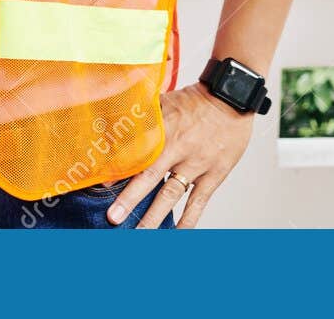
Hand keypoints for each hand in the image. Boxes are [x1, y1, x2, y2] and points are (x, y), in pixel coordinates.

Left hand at [108, 82, 254, 228]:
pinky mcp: (214, 174)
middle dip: (131, 198)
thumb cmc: (195, 101)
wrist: (232, 98)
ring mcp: (198, 163)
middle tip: (114, 218)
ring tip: (140, 235)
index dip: (119, 168)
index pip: (137, 150)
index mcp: (165, 128)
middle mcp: (179, 148)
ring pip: (172, 193)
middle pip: (151, 176)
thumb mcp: (166, 101)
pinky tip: (179, 235)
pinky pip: (199, 201)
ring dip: (155, 216)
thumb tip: (115, 123)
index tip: (101, 185)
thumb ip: (143, 115)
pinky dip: (189, 220)